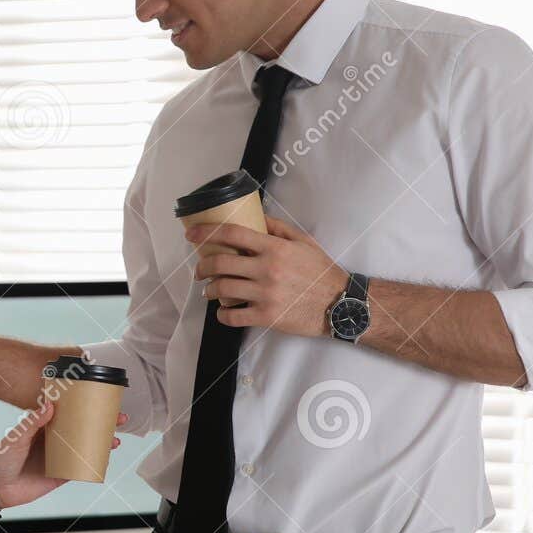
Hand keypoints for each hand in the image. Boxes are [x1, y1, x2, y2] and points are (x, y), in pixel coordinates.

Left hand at [0, 403, 125, 509]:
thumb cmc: (0, 460)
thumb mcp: (15, 438)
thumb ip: (31, 423)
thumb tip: (49, 406)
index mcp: (44, 427)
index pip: (68, 413)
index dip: (84, 405)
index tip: (100, 398)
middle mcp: (54, 441)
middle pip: (83, 429)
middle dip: (102, 423)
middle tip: (119, 418)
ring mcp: (59, 458)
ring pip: (86, 448)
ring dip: (102, 443)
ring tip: (116, 439)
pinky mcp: (61, 476)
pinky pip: (81, 469)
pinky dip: (94, 464)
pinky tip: (105, 459)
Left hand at [185, 215, 346, 336]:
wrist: (341, 303)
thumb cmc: (320, 271)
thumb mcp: (303, 242)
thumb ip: (277, 228)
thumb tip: (254, 215)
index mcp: (275, 248)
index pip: (233, 233)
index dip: (206, 232)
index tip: (191, 235)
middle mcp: (267, 269)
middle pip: (220, 263)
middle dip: (202, 267)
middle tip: (199, 271)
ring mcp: (266, 294)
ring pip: (222, 289)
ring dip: (209, 290)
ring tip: (209, 290)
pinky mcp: (267, 317)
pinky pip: (233, 316)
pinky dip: (222, 315)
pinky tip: (223, 312)